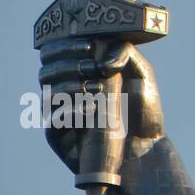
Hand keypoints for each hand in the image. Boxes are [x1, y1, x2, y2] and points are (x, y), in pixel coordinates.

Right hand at [37, 38, 163, 173]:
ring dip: (69, 87)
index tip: (90, 47)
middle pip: (46, 72)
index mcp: (76, 74)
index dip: (65, 47)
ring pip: (48, 95)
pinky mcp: (59, 139)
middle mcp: (63, 93)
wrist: (148, 147)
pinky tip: (91, 109)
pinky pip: (52, 121)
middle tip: (93, 68)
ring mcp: (60, 116)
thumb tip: (100, 53)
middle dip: (68, 66)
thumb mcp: (141, 74)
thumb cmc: (143, 109)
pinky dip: (70, 111)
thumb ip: (124, 52)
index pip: (54, 54)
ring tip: (99, 89)